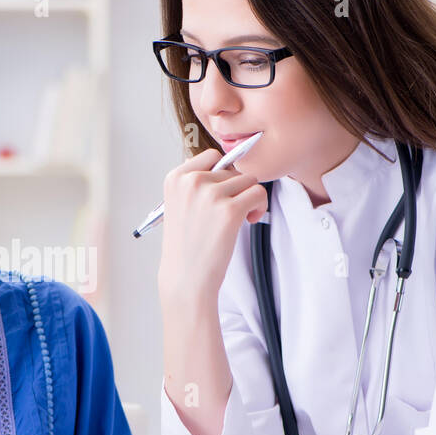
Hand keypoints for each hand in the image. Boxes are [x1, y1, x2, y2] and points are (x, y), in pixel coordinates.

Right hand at [157, 147, 267, 302]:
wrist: (186, 278)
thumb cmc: (186, 245)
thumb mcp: (179, 205)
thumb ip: (197, 183)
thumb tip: (230, 165)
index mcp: (175, 177)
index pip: (211, 156)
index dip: (223, 174)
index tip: (221, 193)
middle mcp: (192, 181)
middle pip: (232, 169)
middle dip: (236, 189)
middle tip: (229, 212)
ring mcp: (211, 195)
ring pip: (249, 180)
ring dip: (249, 198)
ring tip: (238, 218)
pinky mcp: (230, 210)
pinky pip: (258, 193)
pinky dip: (260, 206)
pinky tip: (248, 221)